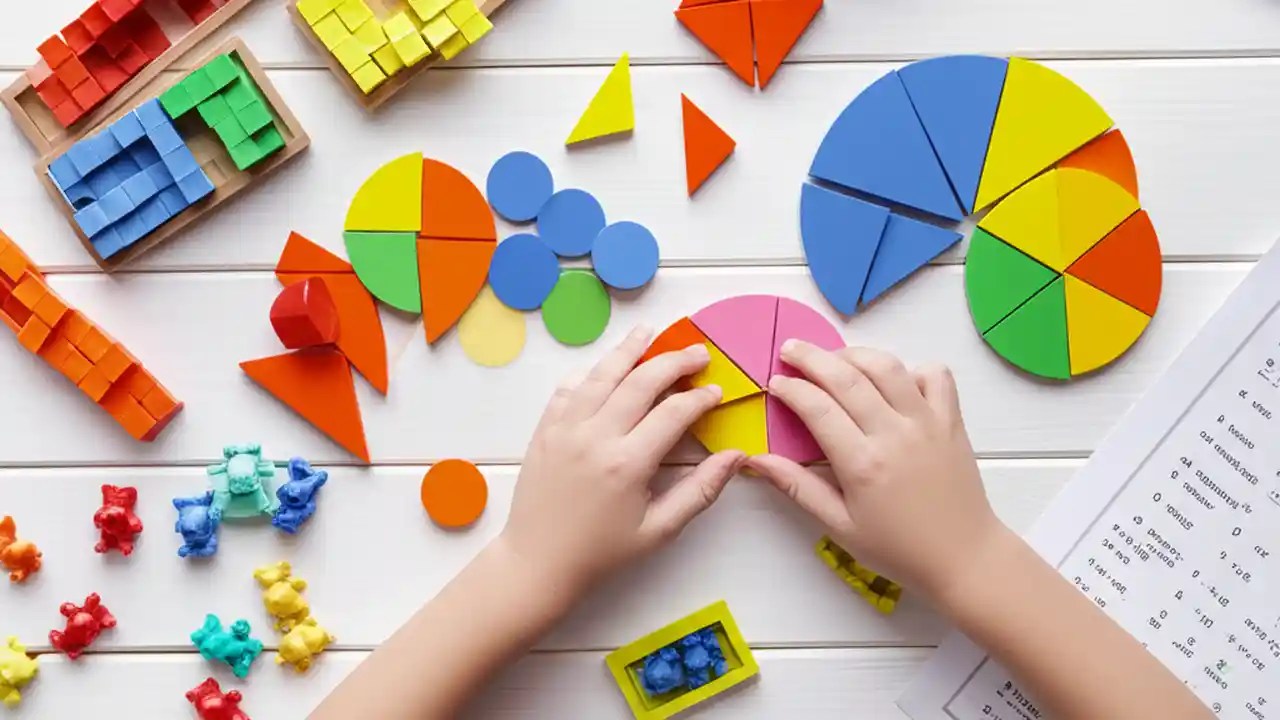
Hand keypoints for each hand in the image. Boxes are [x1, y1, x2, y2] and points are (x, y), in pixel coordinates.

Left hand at [499, 325, 745, 600]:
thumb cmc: (602, 553)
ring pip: (602, 374)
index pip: (672, 413)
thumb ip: (700, 491)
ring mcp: (565, 429)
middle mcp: (595, 437)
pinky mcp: (545, 430)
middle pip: (640, 381)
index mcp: (627, 463)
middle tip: (698, 353)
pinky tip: (607, 364)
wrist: (537, 563)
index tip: (716, 392)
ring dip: (629, 350)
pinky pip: (569, 388)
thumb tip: (737, 457)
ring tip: (651, 332)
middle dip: (673, 362)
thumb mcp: (659, 530)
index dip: (699, 397)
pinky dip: (591, 371)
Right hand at [746, 341, 1004, 601]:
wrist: (964, 557)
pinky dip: (911, 368)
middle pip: (847, 376)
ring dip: (855, 354)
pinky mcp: (952, 420)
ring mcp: (927, 422)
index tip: (775, 382)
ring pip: (887, 366)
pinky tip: (892, 381)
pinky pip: (935, 375)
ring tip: (834, 358)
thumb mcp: (839, 526)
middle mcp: (895, 434)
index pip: (818, 408)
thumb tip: (756, 460)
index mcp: (863, 464)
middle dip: (812, 357)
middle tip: (790, 349)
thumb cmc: (898, 549)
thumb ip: (798, 487)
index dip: (791, 389)